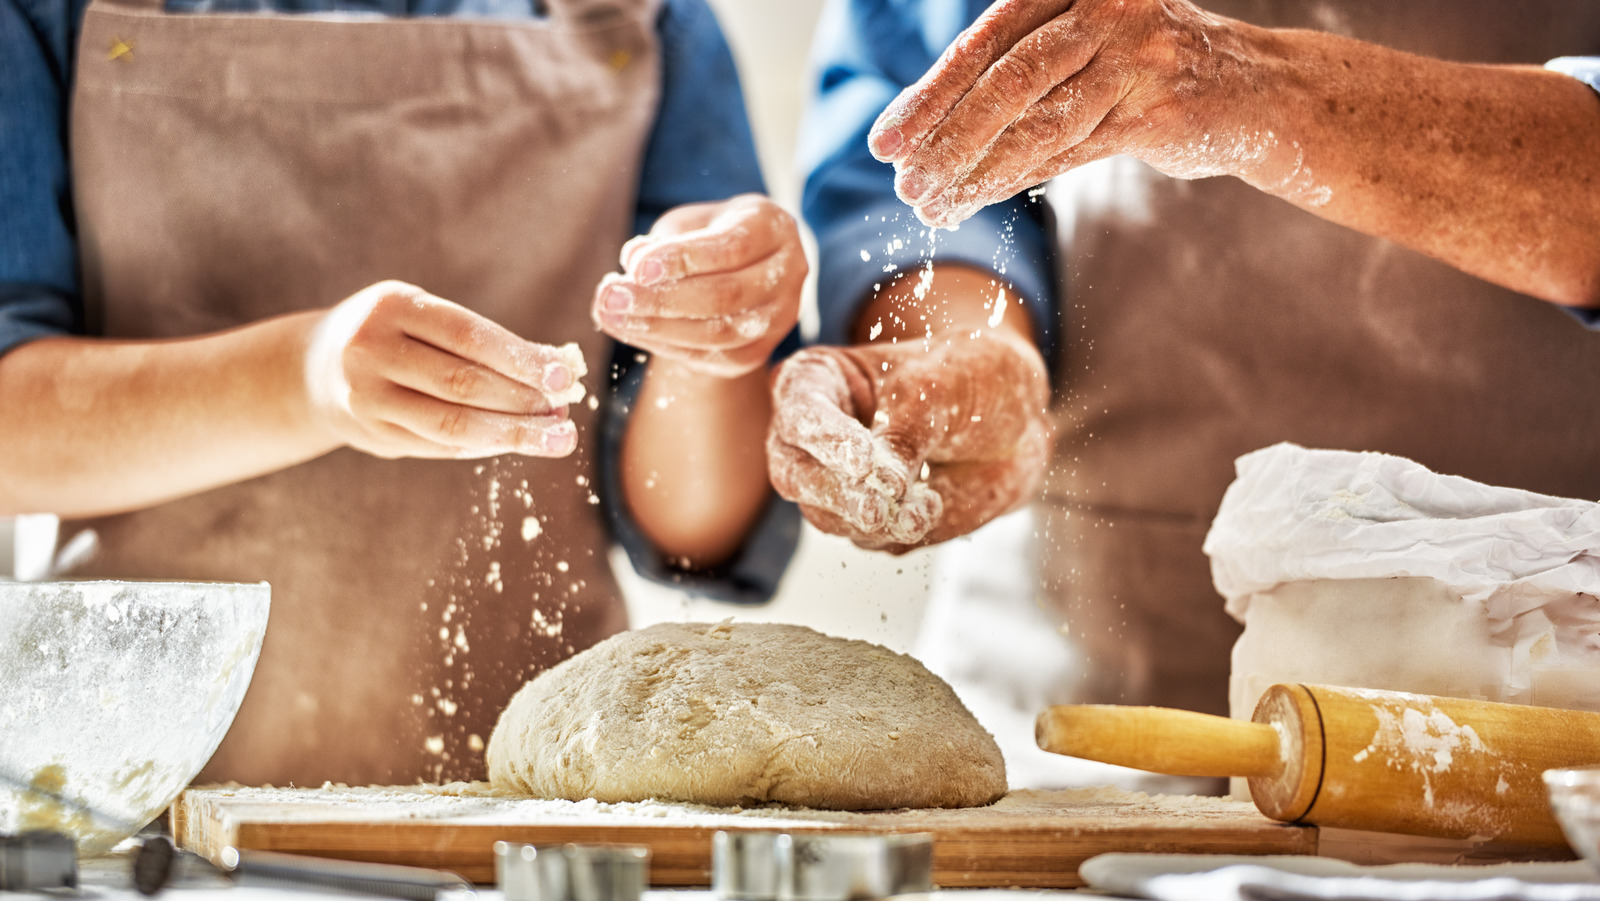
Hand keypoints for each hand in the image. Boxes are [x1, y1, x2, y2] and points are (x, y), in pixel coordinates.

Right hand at [303, 280, 583, 459]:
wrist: (313, 368)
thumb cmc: (394, 334)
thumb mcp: (424, 316)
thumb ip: (481, 342)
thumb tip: (556, 368)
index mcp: (391, 307)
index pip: (468, 336)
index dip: (519, 358)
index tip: (563, 376)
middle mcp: (370, 351)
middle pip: (462, 384)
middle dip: (522, 402)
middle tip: (564, 413)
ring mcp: (366, 397)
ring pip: (451, 425)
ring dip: (511, 434)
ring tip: (555, 437)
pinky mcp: (372, 435)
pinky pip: (439, 446)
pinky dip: (484, 447)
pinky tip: (515, 443)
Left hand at [592, 194, 805, 378]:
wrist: (746, 269)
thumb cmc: (712, 234)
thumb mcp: (691, 222)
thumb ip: (666, 239)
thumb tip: (633, 262)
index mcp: (773, 228)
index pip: (732, 248)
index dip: (683, 259)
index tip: (636, 266)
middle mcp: (789, 274)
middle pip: (725, 295)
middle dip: (662, 299)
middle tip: (612, 297)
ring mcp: (780, 318)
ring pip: (719, 334)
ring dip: (657, 328)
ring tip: (610, 315)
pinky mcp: (759, 351)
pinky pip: (713, 357)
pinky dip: (666, 346)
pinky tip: (631, 331)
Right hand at [766, 334, 1050, 552]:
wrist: (1016, 422)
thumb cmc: (969, 378)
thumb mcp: (939, 388)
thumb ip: (905, 432)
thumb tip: (883, 485)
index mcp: (816, 381)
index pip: (801, 413)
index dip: (827, 440)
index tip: (864, 462)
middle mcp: (813, 437)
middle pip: (794, 475)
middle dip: (837, 495)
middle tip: (876, 509)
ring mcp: (836, 483)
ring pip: (828, 516)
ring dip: (876, 519)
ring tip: (926, 506)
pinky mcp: (865, 521)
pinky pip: (869, 539)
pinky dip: (899, 530)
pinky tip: (933, 506)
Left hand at [868, 0, 1292, 226]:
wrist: (1256, 91)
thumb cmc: (1146, 69)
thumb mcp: (1080, 47)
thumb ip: (1015, 70)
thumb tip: (922, 128)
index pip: (984, 42)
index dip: (929, 96)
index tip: (885, 142)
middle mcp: (1106, 7)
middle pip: (1004, 82)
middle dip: (943, 140)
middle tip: (901, 184)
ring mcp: (1137, 55)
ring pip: (1035, 124)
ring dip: (974, 172)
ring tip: (930, 206)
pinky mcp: (1159, 108)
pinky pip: (1070, 152)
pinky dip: (1015, 181)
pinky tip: (976, 202)